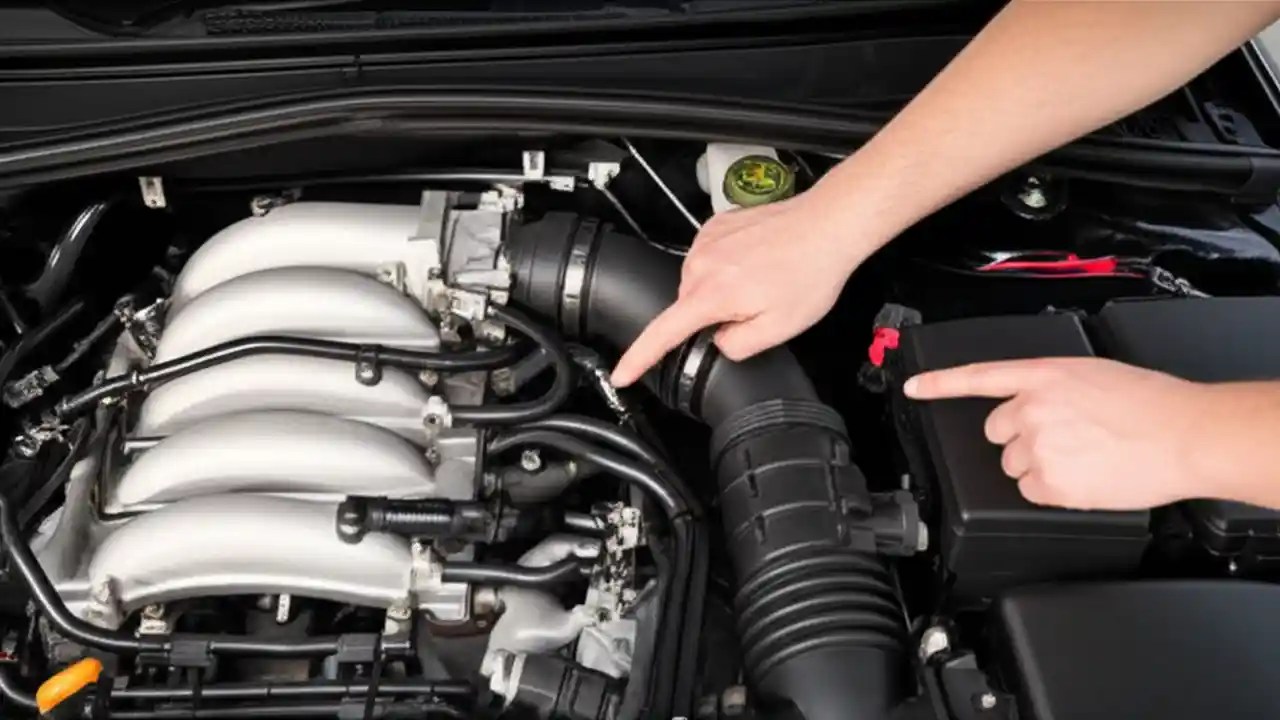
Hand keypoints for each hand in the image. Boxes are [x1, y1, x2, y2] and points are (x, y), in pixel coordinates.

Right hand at [610, 187, 879, 386]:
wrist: (827, 224)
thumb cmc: (810, 270)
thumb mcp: (779, 328)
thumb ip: (737, 346)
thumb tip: (718, 341)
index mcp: (712, 295)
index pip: (663, 334)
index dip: (639, 358)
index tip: (622, 374)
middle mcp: (701, 264)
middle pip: (689, 307)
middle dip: (715, 315)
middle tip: (758, 306)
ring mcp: (707, 240)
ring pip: (700, 282)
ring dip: (724, 289)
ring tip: (764, 279)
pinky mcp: (716, 225)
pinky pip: (711, 257)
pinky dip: (729, 266)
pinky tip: (759, 261)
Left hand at [904, 357, 1212, 509]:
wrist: (1184, 434)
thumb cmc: (1152, 403)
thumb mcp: (1092, 375)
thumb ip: (1052, 387)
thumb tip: (1037, 403)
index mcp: (1041, 376)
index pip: (977, 377)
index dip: (939, 383)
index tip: (913, 387)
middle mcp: (1030, 408)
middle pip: (996, 432)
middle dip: (1020, 438)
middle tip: (1064, 438)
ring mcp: (1036, 446)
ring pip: (1014, 464)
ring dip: (1038, 465)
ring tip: (1083, 457)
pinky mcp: (1048, 481)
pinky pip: (1031, 491)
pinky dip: (1052, 490)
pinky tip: (1084, 477)